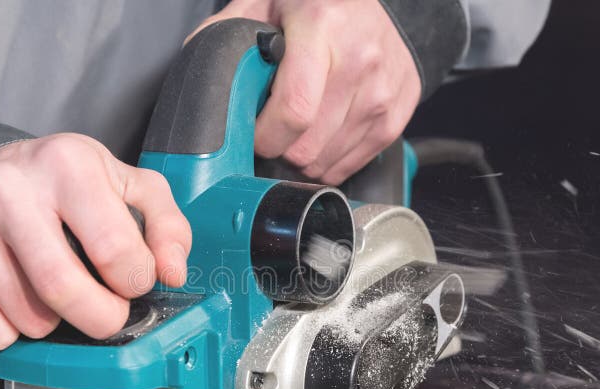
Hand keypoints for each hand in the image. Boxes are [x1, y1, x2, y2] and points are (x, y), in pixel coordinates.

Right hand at [0, 134, 191, 348]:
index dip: (136, 280)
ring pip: (28, 319)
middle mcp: (8, 189)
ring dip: (57, 321)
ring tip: (57, 287)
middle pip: (64, 290)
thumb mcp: (132, 186)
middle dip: (102, 317)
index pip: (117, 251)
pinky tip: (19, 297)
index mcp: (67, 163)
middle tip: (109, 312)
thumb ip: (167, 227)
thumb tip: (172, 273)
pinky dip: (15, 331)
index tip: (132, 278)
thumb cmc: (69, 184)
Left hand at [190, 0, 420, 184]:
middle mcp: (361, 58)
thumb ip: (227, 37)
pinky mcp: (399, 110)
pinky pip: (354, 162)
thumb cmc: (314, 5)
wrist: (370, 4)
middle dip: (281, 151)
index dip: (265, 137)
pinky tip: (324, 136)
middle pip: (309, 146)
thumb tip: (200, 82)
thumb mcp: (262, 4)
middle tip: (275, 132)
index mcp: (321, 26)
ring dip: (305, 157)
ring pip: (329, 161)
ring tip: (301, 130)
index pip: (293, 111)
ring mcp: (384, 88)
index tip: (254, 135)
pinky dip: (331, 161)